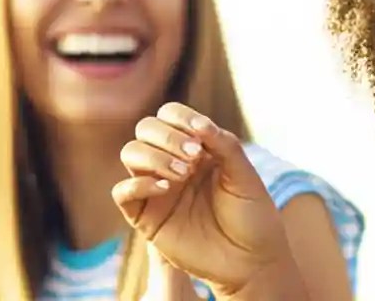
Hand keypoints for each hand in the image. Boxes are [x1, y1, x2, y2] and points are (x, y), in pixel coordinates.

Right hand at [113, 103, 289, 296]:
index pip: (171, 115)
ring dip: (154, 156)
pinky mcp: (146, 216)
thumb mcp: (245, 175)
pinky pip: (123, 191)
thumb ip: (224, 145)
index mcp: (197, 147)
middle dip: (166, 135)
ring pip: (130, 153)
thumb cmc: (251, 215)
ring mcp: (157, 188)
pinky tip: (166, 188)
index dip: (180, 117)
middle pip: (146, 128)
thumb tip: (199, 123)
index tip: (201, 133)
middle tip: (194, 156)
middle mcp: (173, 162)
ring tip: (184, 174)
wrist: (250, 260)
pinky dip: (138, 183)